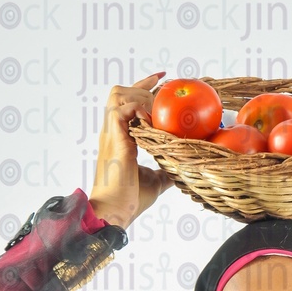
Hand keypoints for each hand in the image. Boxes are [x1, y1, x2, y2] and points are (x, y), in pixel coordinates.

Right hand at [89, 73, 172, 228]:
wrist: (116, 210)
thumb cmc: (130, 198)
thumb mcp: (155, 180)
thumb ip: (164, 170)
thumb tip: (179, 167)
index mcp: (119, 138)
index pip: (126, 103)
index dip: (143, 87)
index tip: (162, 80)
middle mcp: (112, 132)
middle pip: (119, 91)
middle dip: (142, 86)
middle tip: (163, 95)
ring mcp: (111, 134)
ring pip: (117, 94)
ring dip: (140, 96)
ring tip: (156, 111)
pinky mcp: (115, 140)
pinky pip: (122, 110)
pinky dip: (137, 110)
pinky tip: (152, 121)